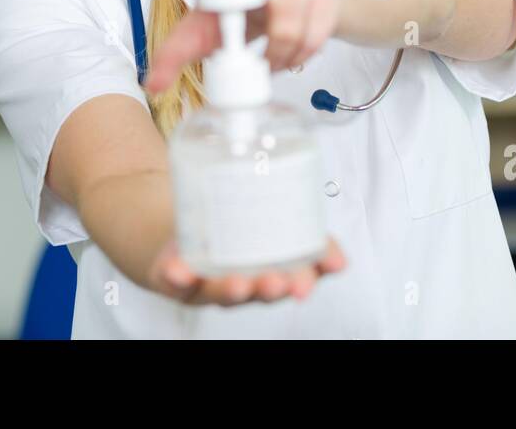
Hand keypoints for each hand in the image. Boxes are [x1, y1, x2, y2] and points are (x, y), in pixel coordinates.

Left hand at [144, 0, 341, 93]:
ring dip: (278, 56)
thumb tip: (151, 85)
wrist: (289, 1)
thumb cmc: (239, 16)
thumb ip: (175, 54)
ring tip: (268, 63)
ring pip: (290, 25)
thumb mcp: (204, 32)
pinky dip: (299, 58)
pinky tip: (288, 58)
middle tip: (250, 45)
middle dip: (257, 12)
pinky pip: (315, 38)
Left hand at [147, 235, 346, 305]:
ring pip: (219, 292)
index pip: (292, 280)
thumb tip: (341, 260)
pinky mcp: (174, 275)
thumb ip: (307, 236)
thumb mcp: (272, 224)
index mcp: (268, 272)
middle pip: (257, 292)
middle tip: (280, 282)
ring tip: (239, 283)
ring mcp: (205, 281)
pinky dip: (176, 276)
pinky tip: (179, 271)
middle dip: (269, 289)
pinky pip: (173, 279)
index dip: (305, 281)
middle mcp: (239, 282)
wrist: (176, 229)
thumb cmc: (232, 228)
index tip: (315, 277)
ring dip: (231, 289)